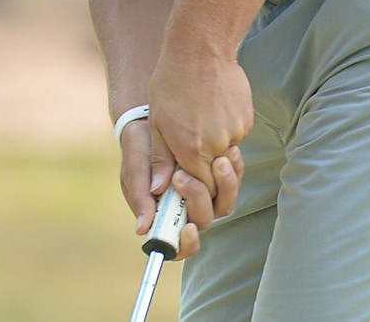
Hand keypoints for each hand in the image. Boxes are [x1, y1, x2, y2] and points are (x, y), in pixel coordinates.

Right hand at [119, 117, 239, 259]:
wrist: (152, 123)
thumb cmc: (139, 151)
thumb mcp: (135, 169)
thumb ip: (139, 196)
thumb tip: (142, 229)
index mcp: (164, 217)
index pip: (180, 247)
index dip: (187, 244)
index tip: (188, 228)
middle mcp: (187, 210)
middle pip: (205, 220)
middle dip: (198, 199)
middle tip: (181, 174)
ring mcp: (205, 194)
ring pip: (225, 202)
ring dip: (225, 184)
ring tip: (218, 160)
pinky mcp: (218, 177)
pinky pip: (233, 180)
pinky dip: (233, 168)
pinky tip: (228, 153)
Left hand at [146, 46, 249, 236]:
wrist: (201, 48)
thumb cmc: (171, 83)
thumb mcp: (157, 122)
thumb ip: (160, 159)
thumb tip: (157, 190)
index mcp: (193, 151)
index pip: (201, 190)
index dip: (195, 191)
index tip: (185, 181)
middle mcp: (218, 146)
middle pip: (220, 179)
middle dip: (211, 176)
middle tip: (199, 156)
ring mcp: (235, 132)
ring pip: (228, 156)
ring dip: (217, 150)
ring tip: (201, 122)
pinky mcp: (246, 119)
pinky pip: (236, 136)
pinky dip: (226, 131)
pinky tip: (213, 109)